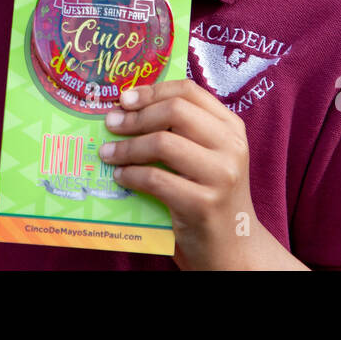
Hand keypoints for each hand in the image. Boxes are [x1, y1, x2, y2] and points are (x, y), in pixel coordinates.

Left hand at [100, 79, 304, 269]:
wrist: (232, 248)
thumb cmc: (210, 197)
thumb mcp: (208, 157)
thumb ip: (183, 132)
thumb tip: (129, 109)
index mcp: (231, 127)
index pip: (188, 91)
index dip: (152, 90)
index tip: (125, 98)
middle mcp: (231, 146)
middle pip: (174, 111)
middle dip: (136, 116)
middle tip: (112, 123)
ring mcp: (221, 175)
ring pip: (162, 143)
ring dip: (127, 147)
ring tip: (108, 153)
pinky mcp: (203, 204)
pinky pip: (156, 179)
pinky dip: (132, 175)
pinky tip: (121, 177)